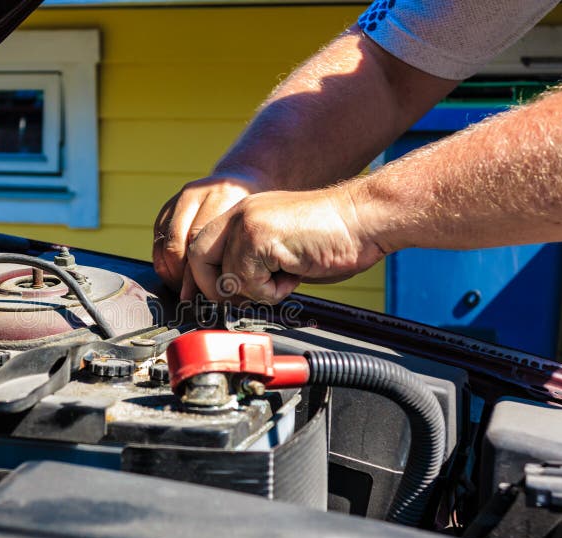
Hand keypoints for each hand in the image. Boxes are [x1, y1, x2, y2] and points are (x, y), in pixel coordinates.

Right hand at [152, 173, 265, 293]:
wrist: (243, 178)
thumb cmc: (252, 213)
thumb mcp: (250, 230)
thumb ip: (232, 257)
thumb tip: (215, 295)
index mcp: (222, 197)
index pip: (199, 247)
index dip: (201, 278)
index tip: (210, 296)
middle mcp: (197, 193)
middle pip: (177, 247)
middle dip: (182, 277)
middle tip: (194, 295)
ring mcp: (179, 197)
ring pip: (163, 245)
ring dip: (170, 272)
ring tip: (184, 288)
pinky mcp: (167, 204)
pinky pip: (158, 239)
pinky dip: (164, 261)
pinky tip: (178, 274)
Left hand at [186, 186, 386, 303]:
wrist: (365, 220)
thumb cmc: (333, 238)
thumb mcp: (281, 252)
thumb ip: (250, 266)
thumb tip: (228, 296)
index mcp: (243, 215)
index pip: (200, 247)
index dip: (201, 278)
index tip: (206, 299)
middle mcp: (240, 214)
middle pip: (196, 258)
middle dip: (215, 288)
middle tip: (252, 293)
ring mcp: (246, 223)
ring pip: (223, 276)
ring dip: (254, 290)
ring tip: (286, 275)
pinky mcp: (258, 236)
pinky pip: (247, 281)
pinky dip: (271, 290)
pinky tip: (295, 272)